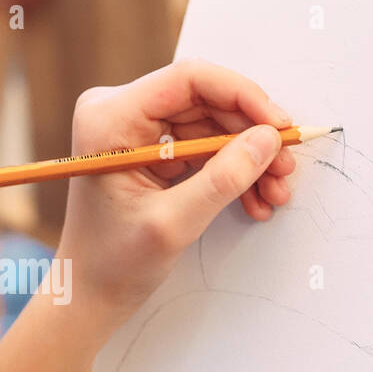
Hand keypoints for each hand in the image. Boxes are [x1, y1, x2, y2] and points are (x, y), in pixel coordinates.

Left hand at [57, 60, 295, 323]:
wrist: (88, 292)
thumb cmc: (112, 263)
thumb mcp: (171, 225)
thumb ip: (222, 180)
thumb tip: (268, 139)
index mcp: (110, 117)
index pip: (189, 79)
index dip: (243, 96)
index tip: (279, 127)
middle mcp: (120, 112)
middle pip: (206, 100)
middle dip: (251, 136)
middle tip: (285, 169)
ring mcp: (137, 130)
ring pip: (212, 125)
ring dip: (249, 158)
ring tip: (275, 192)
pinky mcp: (153, 150)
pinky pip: (205, 146)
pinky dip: (233, 171)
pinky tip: (254, 199)